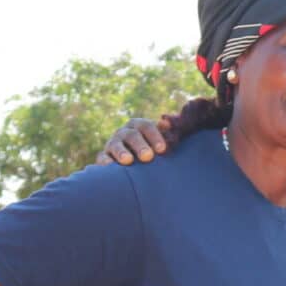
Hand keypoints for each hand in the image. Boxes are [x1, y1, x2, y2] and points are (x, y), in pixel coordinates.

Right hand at [94, 97, 221, 165]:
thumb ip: (173, 132)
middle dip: (140, 144)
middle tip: (148, 157)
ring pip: (115, 145)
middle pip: (131, 135)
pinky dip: (105, 163)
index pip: (146, 125)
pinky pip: (102, 159)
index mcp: (141, 126)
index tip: (163, 149)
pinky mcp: (104, 158)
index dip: (154, 135)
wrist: (136, 165)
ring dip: (122, 152)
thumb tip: (183, 118)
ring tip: (128, 161)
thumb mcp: (165, 142)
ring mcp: (113, 144)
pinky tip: (109, 168)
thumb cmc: (156, 151)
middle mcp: (125, 132)